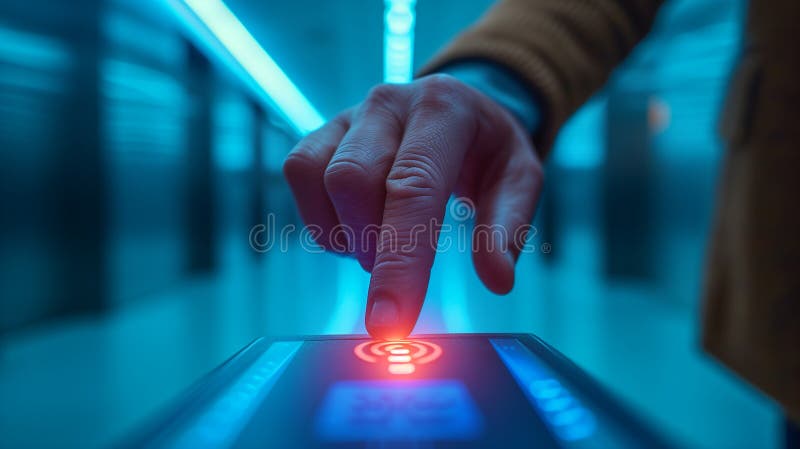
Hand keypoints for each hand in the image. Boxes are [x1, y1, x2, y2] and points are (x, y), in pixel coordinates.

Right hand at [283, 74, 542, 338]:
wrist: (459, 105)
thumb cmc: (487, 149)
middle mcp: (389, 103)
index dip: (399, 261)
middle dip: (373, 245)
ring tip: (383, 241)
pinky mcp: (322, 130)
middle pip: (353, 182)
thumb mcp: (518, 178)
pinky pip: (299, 173)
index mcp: (443, 109)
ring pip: (320, 179)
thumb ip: (507, 226)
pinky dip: (322, 219)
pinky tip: (354, 226)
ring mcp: (349, 114)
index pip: (413, 188)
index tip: (390, 323)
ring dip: (348, 234)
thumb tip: (498, 280)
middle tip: (403, 262)